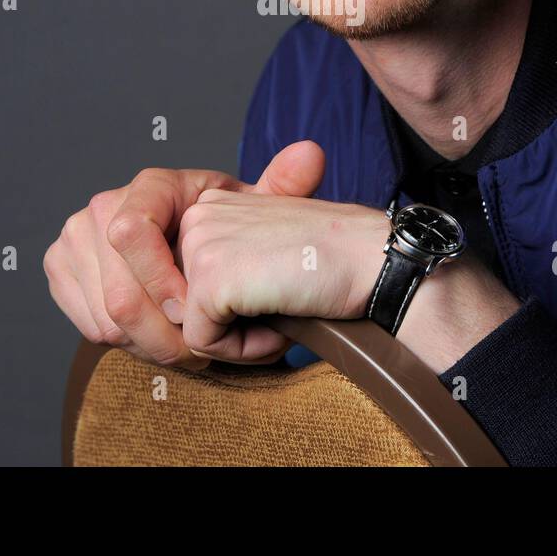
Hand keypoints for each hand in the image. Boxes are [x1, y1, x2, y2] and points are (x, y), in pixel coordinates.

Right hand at [42, 140, 325, 370]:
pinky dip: (127, 344)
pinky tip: (159, 338)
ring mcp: (74, 237)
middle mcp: (102, 204)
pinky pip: (88, 325)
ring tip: (191, 348)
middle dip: (167, 333)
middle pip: (120, 291)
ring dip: (152, 345)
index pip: (131, 232)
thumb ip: (284, 186)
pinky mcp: (61, 268)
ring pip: (106, 317)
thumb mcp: (258, 211)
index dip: (162, 281)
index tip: (197, 310)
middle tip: (204, 353)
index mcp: (150, 185)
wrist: (189, 244)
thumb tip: (310, 154)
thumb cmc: (227, 228)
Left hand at [172, 189, 391, 360]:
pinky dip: (245, 350)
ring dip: (241, 338)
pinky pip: (204, 344)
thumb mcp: (266, 245)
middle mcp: (198, 217)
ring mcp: (200, 246)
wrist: (370, 258)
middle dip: (234, 322)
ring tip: (284, 311)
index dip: (235, 301)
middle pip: (187, 304)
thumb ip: (228, 262)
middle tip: (284, 304)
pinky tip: (281, 325)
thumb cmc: (330, 257)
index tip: (277, 286)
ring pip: (193, 327)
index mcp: (210, 205)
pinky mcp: (210, 281)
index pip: (190, 280)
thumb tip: (190, 313)